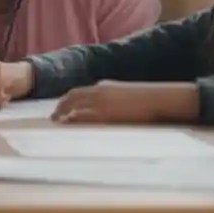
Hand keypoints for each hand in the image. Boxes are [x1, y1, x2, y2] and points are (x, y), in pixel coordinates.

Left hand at [51, 81, 199, 124]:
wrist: (160, 99)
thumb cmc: (148, 100)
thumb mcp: (125, 95)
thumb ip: (112, 99)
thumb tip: (107, 109)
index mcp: (104, 87)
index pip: (78, 92)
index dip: (67, 100)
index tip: (60, 109)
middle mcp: (99, 92)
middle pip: (71, 97)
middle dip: (60, 107)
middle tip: (53, 118)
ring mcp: (101, 102)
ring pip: (74, 106)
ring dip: (63, 114)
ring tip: (56, 123)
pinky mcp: (105, 114)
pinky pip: (83, 117)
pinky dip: (73, 120)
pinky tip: (67, 126)